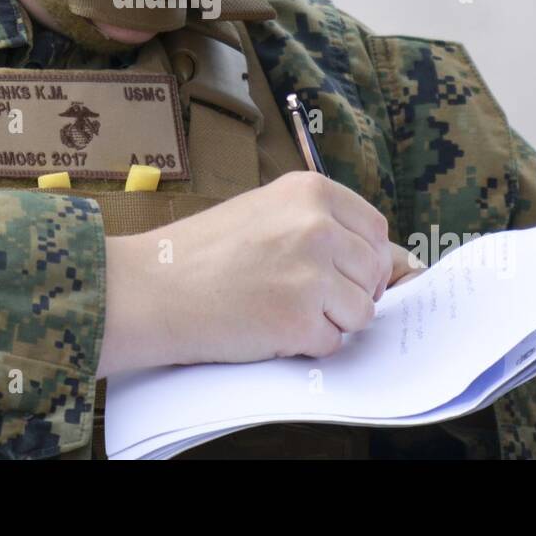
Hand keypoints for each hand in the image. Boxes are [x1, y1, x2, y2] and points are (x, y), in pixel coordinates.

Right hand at [98, 172, 422, 376]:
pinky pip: (332, 342)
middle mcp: (317, 225)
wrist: (149, 286)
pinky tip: (268, 327)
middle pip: (373, 271)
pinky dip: (306, 345)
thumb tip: (386, 262)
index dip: (361, 258)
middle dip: (349, 291)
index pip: (374, 229)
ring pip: (361, 311)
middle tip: (304, 297)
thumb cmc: (198, 252)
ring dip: (329, 320)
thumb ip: (317, 225)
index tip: (340, 272)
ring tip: (280, 308)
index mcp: (310, 191)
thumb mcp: (264, 212)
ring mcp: (311, 273)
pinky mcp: (299, 320)